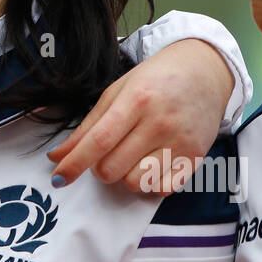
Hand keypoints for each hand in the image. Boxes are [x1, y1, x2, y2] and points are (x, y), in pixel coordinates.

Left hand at [46, 38, 232, 192]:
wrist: (204, 72)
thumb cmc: (155, 79)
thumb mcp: (117, 92)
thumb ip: (87, 126)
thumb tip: (57, 157)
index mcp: (136, 100)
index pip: (99, 141)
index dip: (74, 163)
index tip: (58, 178)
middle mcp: (159, 122)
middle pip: (113, 168)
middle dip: (100, 168)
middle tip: (107, 152)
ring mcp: (180, 141)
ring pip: (135, 183)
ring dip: (125, 176)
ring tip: (131, 156)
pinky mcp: (195, 157)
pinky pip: (161, 189)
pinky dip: (149, 183)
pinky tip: (150, 164)